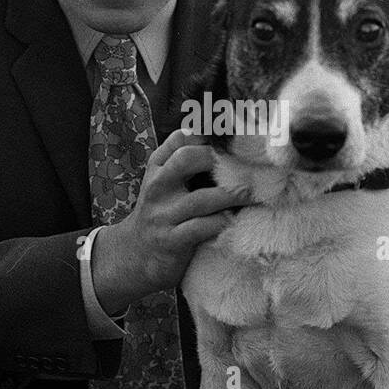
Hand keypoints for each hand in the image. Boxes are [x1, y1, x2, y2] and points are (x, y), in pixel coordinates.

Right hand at [90, 130, 246, 313]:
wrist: (134, 254)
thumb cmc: (161, 213)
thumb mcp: (164, 181)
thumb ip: (184, 158)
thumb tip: (218, 134)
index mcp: (157, 167)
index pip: (180, 138)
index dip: (208, 133)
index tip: (235, 138)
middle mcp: (157, 186)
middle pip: (187, 158)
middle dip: (220, 160)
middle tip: (249, 166)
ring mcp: (163, 214)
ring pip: (201, 198)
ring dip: (233, 195)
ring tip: (254, 194)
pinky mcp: (172, 240)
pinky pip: (201, 228)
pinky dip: (222, 223)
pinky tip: (236, 220)